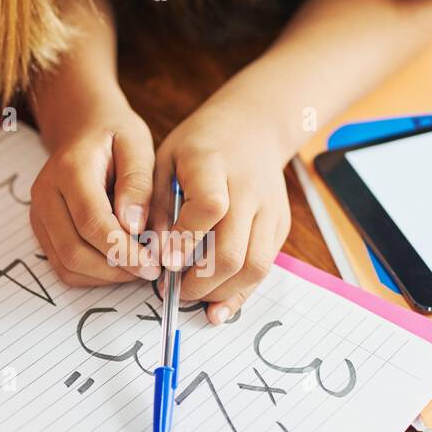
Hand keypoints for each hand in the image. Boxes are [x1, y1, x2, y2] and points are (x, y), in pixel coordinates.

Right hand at [29, 98, 160, 285]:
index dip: (122, 250)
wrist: (82, 127)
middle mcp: (46, 194)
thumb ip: (138, 183)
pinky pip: (63, 265)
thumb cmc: (114, 134)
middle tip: (150, 270)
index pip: (91, 222)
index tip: (153, 264)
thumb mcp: (137, 144)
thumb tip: (134, 226)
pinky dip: (93, 274)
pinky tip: (119, 263)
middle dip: (116, 269)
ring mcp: (40, 214)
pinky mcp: (42, 229)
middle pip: (74, 250)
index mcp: (69, 170)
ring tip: (137, 266)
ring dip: (105, 276)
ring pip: (67, 265)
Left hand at [152, 103, 290, 323]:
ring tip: (192, 297)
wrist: (254, 126)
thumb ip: (156, 204)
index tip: (165, 263)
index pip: (210, 207)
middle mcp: (251, 190)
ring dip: (221, 293)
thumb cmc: (201, 145)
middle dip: (199, 282)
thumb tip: (152, 254)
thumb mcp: (166, 160)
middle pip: (233, 251)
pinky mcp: (279, 227)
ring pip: (254, 268)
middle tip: (171, 290)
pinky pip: (264, 269)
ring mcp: (270, 211)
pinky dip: (239, 292)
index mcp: (215, 165)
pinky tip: (216, 306)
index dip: (186, 240)